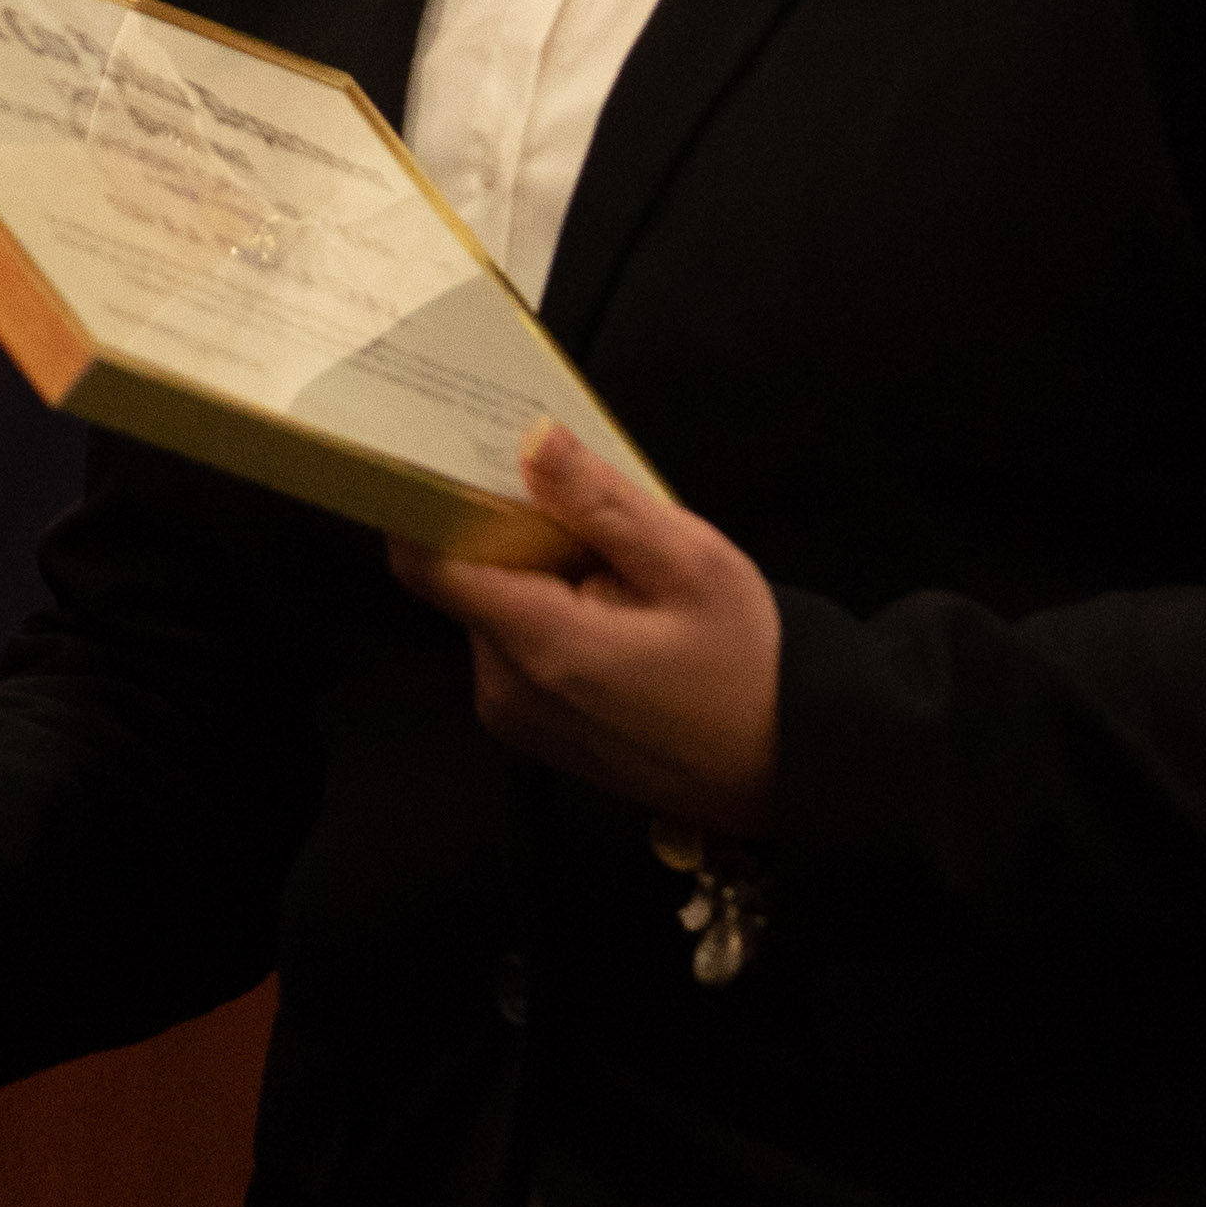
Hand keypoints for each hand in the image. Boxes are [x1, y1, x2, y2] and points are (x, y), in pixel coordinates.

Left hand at [386, 423, 781, 832]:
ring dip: (533, 572)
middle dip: (506, 529)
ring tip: (611, 563)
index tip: (449, 453)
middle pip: (464, 577)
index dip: (425, 501)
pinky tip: (611, 607)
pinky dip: (545, 611)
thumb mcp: (692, 564)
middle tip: (576, 500)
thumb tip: (531, 439)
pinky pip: (511, 644)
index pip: (429, 563)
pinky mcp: (529, 726)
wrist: (780, 767)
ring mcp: (513, 713)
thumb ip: (604, 504)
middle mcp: (505, 686)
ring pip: (491, 606)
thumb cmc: (747, 665)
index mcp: (539, 646)